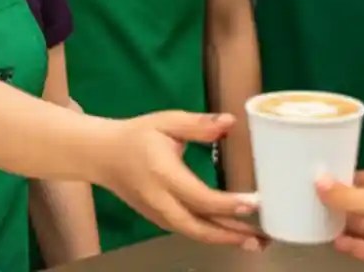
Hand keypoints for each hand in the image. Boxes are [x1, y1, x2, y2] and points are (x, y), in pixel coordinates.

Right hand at [95, 112, 264, 249]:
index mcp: (163, 174)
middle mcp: (160, 200)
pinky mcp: (158, 219)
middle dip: (231, 235)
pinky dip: (211, 237)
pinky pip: (188, 231)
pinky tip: (231, 235)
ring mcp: (158, 214)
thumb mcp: (165, 122)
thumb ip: (198, 124)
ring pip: (194, 234)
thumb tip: (229, 122)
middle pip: (198, 227)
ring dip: (225, 240)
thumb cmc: (135, 136)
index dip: (228, 204)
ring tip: (255, 241)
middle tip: (262, 238)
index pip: (199, 197)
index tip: (254, 203)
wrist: (101, 155)